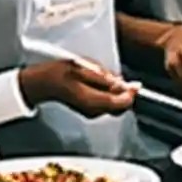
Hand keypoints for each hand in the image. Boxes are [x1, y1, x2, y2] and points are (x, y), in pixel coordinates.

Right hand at [19, 60, 136, 117]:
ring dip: (116, 94)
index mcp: (92, 101)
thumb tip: (123, 84)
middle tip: (121, 81)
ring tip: (106, 80)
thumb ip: (108, 78)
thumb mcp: (88, 68)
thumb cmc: (64, 72)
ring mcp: (91, 113)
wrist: (46, 81)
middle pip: (120, 107)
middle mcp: (93, 111)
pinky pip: (107, 105)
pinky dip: (109, 96)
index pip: (121, 103)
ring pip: (114, 106)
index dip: (131, 94)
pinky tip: (101, 86)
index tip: (135, 85)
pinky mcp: (90, 111)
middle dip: (124, 94)